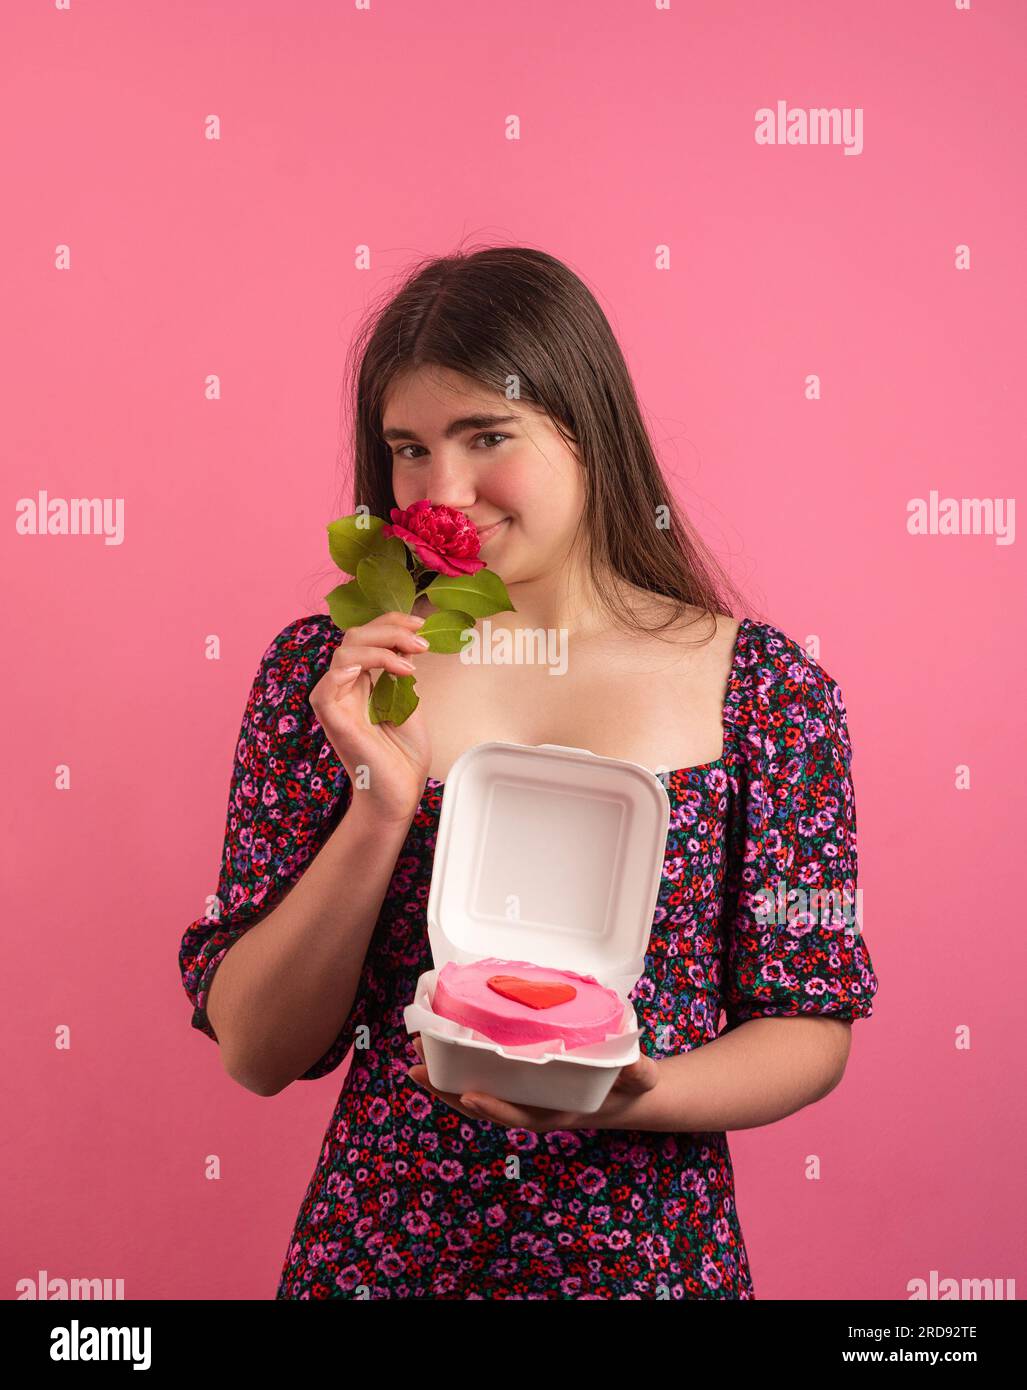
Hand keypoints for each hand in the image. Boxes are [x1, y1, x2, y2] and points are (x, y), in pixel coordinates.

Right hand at [308, 610, 432, 822]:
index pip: (366, 637)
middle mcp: (344, 688)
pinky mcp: (333, 722)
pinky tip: (373, 668)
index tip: (421, 625)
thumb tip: (408, 642)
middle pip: (354, 637)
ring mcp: (337, 704)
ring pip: (343, 654)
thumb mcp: (408, 702)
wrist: (400, 793)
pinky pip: (326, 688)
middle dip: (389, 629)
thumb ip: (401, 673)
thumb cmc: (402, 756)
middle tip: (420, 641)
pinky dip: (346, 670)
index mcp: (360, 681)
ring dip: (380, 647)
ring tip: (409, 661)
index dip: (391, 623)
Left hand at [406, 1034, 660, 1133]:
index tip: (469, 1094)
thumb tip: (638, 1067)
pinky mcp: (517, 1083)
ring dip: (443, 1080)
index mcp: (557, 1112)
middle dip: (448, 1091)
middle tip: (416, 1068)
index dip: (495, 1108)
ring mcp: (521, 1098)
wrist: (626, 1094)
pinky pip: (481, 1080)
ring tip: (414, 1059)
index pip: (520, 1114)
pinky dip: (458, 1069)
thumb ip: (640, 1074)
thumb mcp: (640, 1079)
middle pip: (483, 1106)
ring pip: (474, 1095)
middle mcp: (532, 1109)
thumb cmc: (630, 1085)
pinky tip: (439, 1053)